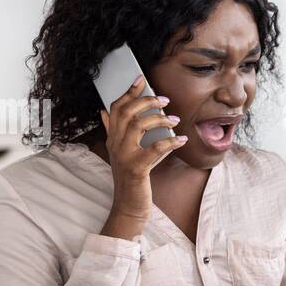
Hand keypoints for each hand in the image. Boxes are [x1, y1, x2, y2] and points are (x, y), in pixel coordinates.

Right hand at [99, 74, 183, 238]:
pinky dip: (171, 141)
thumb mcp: (122, 153)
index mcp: (112, 138)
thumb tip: (103, 111)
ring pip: (138, 125)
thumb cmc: (132, 179)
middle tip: (164, 99)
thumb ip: (115, 132)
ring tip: (175, 120)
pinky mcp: (137, 168)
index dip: (128, 92)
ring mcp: (124, 156)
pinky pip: (155, 148)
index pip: (115, 108)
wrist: (129, 206)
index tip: (140, 79)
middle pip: (126, 112)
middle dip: (146, 101)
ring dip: (160, 119)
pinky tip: (182, 139)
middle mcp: (115, 144)